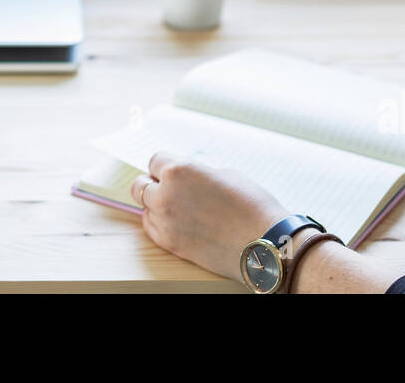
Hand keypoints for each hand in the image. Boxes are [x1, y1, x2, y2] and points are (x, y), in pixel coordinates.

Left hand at [131, 152, 285, 281]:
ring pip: (144, 207)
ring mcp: (165, 221)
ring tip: (179, 207)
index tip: (173, 170)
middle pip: (140, 184)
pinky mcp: (169, 244)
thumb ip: (196, 174)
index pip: (154, 161)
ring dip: (156, 204)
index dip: (166, 165)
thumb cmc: (251, 205)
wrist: (264, 242)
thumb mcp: (223, 174)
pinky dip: (158, 223)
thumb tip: (186, 178)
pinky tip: (177, 222)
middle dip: (153, 183)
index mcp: (179, 170)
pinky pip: (151, 228)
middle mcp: (165, 194)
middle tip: (170, 188)